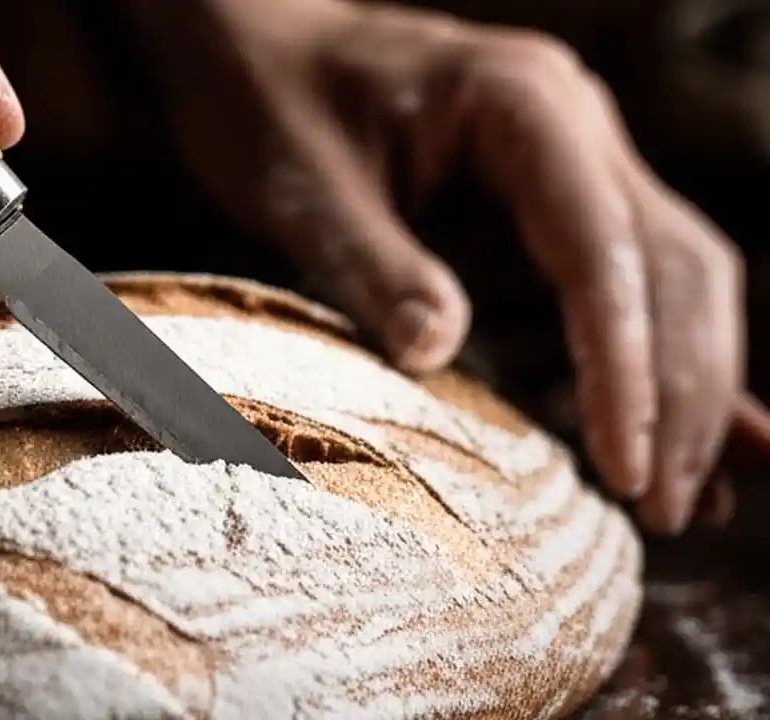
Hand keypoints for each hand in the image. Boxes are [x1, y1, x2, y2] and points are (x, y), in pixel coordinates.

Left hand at [125, 0, 767, 533]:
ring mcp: (572, 157)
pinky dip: (650, 355)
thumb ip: (375, 268)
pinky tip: (678, 429)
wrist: (253, 44)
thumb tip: (438, 357)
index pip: (601, 249)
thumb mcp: (303, 190)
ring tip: (681, 498)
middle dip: (676, 391)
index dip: (623, 366)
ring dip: (682, 384)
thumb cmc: (268, 102)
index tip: (625, 464)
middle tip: (662, 509)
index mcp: (522, 106)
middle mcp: (574, 125)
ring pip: (671, 275)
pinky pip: (625, 278)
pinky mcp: (548, 197)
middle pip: (671, 266)